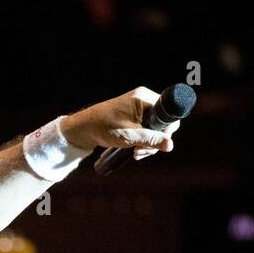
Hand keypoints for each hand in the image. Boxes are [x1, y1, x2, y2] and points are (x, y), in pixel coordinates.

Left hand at [63, 87, 181, 161]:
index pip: (166, 113)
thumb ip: (150, 140)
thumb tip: (170, 145)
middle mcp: (143, 100)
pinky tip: (135, 151)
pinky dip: (142, 141)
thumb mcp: (129, 136)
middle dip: (155, 141)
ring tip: (136, 154)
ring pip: (154, 129)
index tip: (157, 143)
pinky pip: (146, 130)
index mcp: (144, 97)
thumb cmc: (103, 128)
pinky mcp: (133, 118)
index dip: (166, 130)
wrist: (83, 129)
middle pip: (161, 123)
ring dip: (148, 144)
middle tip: (142, 152)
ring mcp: (138, 109)